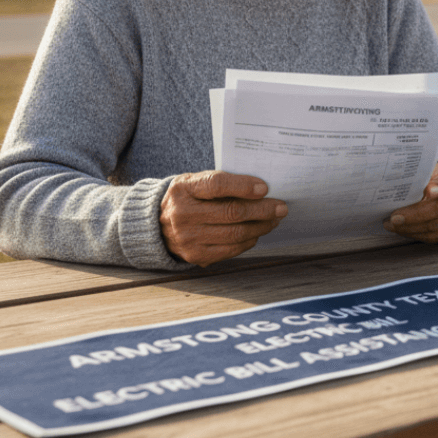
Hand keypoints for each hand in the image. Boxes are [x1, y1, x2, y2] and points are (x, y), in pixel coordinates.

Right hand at [159, 171, 287, 266]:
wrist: (157, 225)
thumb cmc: (188, 198)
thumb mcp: (195, 181)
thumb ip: (221, 182)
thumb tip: (260, 189)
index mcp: (183, 189)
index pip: (217, 184)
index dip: (243, 186)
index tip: (265, 187)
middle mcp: (183, 214)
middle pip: (231, 212)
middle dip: (262, 210)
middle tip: (281, 207)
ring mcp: (188, 238)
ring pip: (235, 233)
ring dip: (260, 226)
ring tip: (274, 219)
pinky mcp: (196, 256)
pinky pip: (230, 249)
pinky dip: (249, 240)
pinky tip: (257, 232)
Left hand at [384, 161, 437, 243]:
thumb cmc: (433, 178)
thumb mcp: (427, 170)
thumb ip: (419, 178)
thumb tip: (402, 188)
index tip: (428, 191)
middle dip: (416, 214)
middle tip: (396, 217)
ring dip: (413, 227)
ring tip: (394, 225)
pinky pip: (436, 235)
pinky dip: (418, 234)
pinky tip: (405, 230)